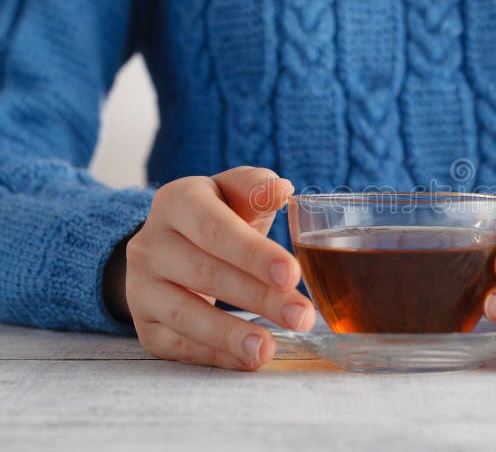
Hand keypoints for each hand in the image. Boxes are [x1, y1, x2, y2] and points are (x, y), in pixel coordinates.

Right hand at [125, 166, 314, 370]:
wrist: (173, 243)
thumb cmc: (219, 215)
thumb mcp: (236, 193)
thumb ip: (257, 189)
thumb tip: (281, 189)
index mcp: (177, 202)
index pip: (214, 229)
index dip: (253, 253)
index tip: (292, 274)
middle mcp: (150, 243)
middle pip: (206, 273)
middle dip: (259, 298)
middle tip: (301, 316)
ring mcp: (141, 286)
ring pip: (185, 315)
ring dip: (231, 335)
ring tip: (269, 349)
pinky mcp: (144, 322)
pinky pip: (178, 345)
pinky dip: (215, 355)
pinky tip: (248, 359)